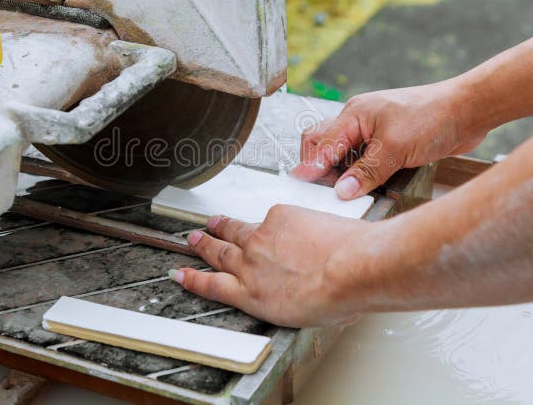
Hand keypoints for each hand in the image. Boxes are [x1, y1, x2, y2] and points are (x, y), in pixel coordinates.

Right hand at [168, 206, 368, 327]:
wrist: (351, 269)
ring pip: (236, 230)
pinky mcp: (278, 216)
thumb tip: (296, 291)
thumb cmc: (337, 298)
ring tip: (213, 222)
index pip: (213, 287)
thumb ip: (287, 299)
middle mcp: (250, 267)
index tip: (181, 274)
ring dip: (222, 226)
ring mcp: (261, 239)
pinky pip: (271, 216)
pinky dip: (270, 219)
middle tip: (193, 239)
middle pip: (219, 254)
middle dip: (204, 246)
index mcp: (254, 297)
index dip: (193, 280)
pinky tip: (274, 218)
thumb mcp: (302, 315)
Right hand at [292, 80, 485, 198]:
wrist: (469, 110)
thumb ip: (366, 171)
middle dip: (320, 167)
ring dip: (343, 172)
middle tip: (325, 190)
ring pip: (344, 153)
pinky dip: (362, 173)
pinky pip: (365, 159)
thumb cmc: (434, 116)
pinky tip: (369, 185)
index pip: (321, 143)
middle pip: (324, 144)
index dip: (311, 166)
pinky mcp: (390, 141)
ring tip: (347, 191)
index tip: (302, 185)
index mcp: (355, 114)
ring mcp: (375, 131)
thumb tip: (342, 191)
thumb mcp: (395, 148)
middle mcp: (360, 121)